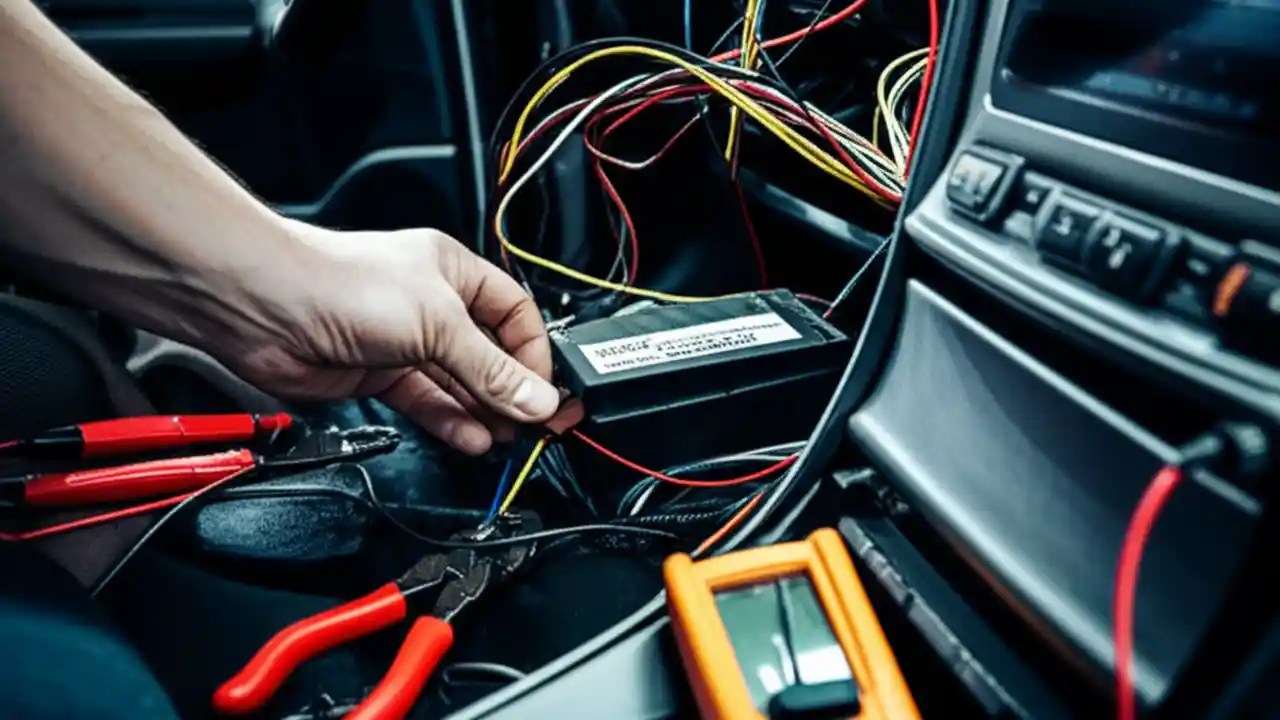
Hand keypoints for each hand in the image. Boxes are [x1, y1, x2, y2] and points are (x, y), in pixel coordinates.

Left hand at [204, 223, 559, 454]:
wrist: (266, 306)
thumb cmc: (340, 283)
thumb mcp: (437, 324)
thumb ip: (490, 369)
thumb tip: (536, 398)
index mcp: (454, 273)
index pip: (515, 316)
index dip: (534, 354)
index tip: (546, 391)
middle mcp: (432, 306)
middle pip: (490, 355)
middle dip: (514, 390)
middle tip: (540, 424)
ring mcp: (404, 343)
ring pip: (459, 384)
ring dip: (485, 412)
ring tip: (510, 438)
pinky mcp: (378, 376)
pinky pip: (427, 403)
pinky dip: (451, 422)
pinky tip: (472, 437)